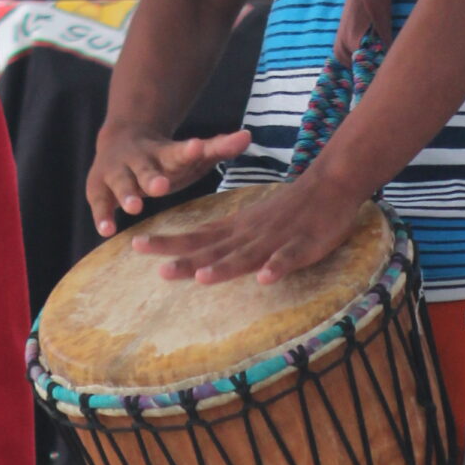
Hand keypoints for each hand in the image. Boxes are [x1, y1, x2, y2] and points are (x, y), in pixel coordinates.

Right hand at [87, 121, 252, 238]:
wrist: (121, 140)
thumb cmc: (166, 157)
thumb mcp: (191, 153)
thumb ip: (218, 147)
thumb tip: (248, 136)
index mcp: (165, 153)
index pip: (179, 150)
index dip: (189, 150)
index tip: (198, 147)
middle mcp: (139, 159)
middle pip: (147, 168)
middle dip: (153, 178)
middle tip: (161, 187)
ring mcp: (117, 171)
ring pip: (122, 182)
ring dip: (127, 194)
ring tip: (135, 208)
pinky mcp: (99, 186)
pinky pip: (100, 202)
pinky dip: (102, 215)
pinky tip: (107, 230)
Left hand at [132, 172, 367, 285]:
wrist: (329, 185)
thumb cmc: (289, 208)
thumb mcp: (250, 222)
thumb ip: (227, 239)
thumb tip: (197, 257)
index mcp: (236, 229)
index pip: (196, 237)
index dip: (168, 243)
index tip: (135, 245)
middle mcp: (249, 234)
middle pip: (213, 249)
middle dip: (186, 259)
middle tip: (156, 268)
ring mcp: (275, 240)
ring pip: (246, 255)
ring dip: (225, 266)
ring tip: (202, 277)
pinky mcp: (302, 245)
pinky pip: (288, 258)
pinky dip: (276, 267)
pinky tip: (265, 278)